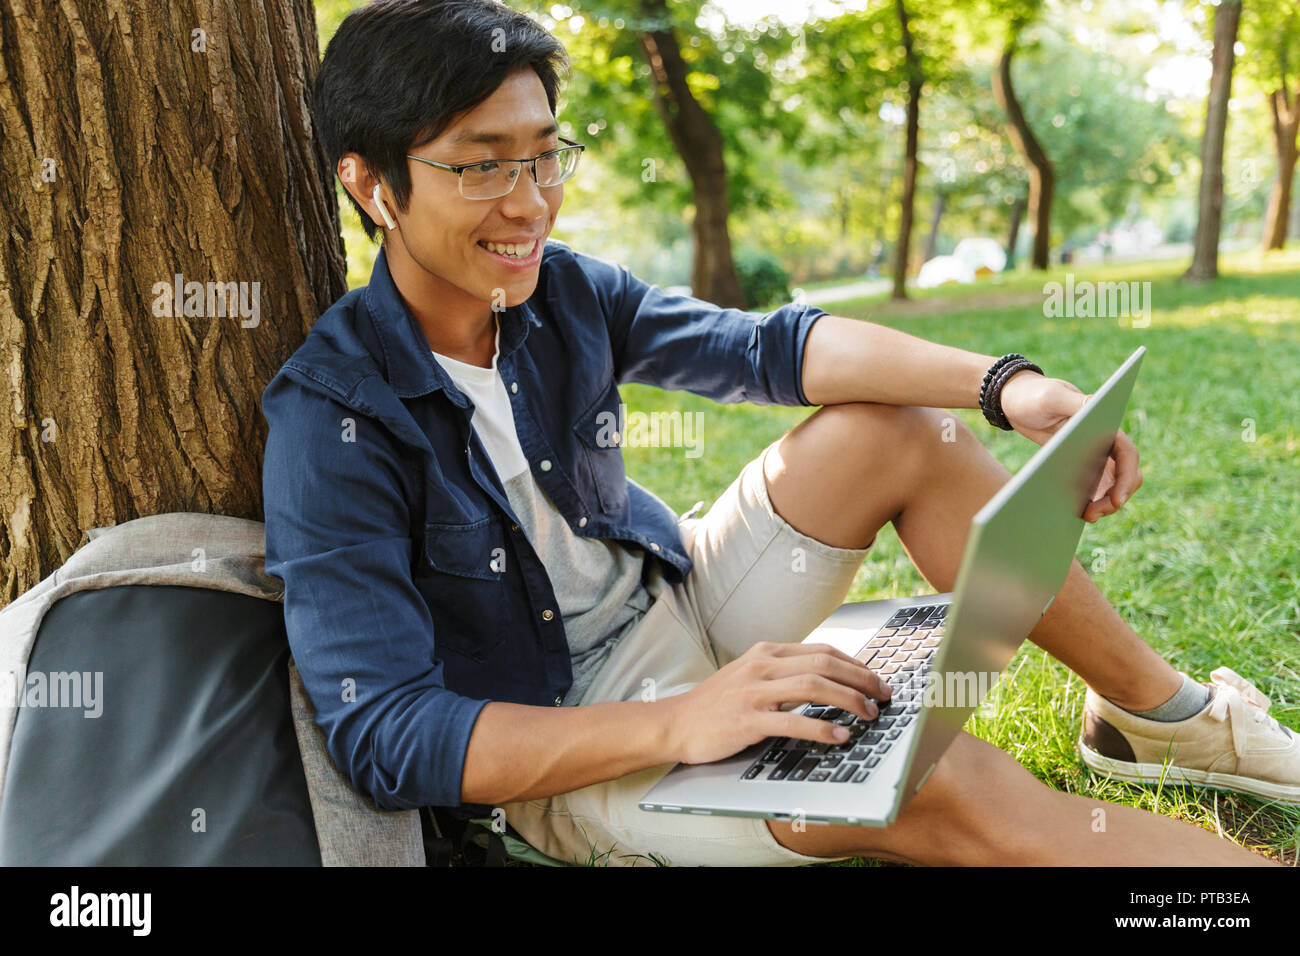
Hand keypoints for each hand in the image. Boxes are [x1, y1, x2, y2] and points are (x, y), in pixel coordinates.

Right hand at [662, 642, 892, 765]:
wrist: (675, 723)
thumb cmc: (717, 705)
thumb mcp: (750, 676)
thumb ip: (783, 673)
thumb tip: (828, 680)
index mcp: (766, 652)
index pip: (823, 651)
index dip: (857, 664)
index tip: (877, 680)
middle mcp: (762, 665)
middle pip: (825, 663)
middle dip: (862, 679)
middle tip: (884, 697)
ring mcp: (753, 691)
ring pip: (814, 686)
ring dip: (849, 700)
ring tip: (869, 716)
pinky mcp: (747, 720)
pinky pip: (792, 720)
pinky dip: (822, 728)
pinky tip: (839, 737)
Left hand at [999, 370, 1142, 522]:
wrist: (1016, 401)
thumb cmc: (1034, 395)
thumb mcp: (1051, 397)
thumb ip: (1073, 402)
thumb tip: (1095, 406)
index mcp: (1104, 424)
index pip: (1127, 454)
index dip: (1127, 479)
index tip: (1118, 500)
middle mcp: (1105, 441)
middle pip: (1124, 475)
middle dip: (1115, 498)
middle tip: (1093, 515)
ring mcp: (1094, 455)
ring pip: (1112, 486)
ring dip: (1105, 504)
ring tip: (1086, 517)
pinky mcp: (1080, 465)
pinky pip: (1094, 489)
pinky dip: (1091, 502)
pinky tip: (1077, 513)